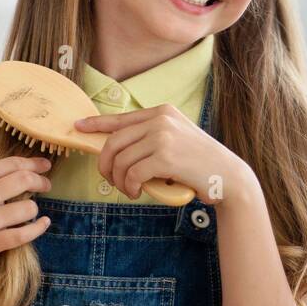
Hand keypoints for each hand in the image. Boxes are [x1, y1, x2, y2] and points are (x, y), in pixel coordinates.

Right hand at [0, 156, 52, 286]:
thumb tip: (26, 170)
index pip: (11, 164)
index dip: (34, 164)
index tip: (45, 166)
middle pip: (24, 180)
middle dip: (41, 181)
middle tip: (46, 185)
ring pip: (28, 207)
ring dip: (34, 209)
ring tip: (29, 212)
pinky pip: (25, 233)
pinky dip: (39, 227)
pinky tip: (43, 224)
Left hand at [73, 105, 252, 204]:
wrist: (227, 176)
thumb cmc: (199, 164)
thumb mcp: (175, 140)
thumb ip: (150, 137)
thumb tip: (114, 148)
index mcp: (163, 112)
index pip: (121, 117)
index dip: (96, 123)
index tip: (79, 127)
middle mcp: (161, 119)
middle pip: (114, 142)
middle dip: (105, 165)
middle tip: (111, 180)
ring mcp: (163, 137)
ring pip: (120, 160)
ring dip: (119, 181)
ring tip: (129, 190)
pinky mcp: (165, 157)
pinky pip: (132, 174)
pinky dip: (130, 187)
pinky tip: (137, 193)